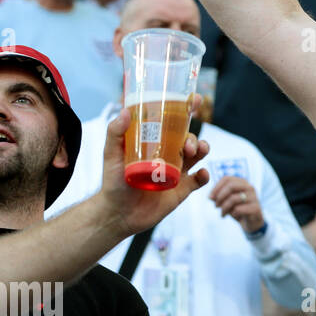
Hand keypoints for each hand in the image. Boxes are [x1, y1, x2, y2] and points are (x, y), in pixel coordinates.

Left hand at [98, 105, 210, 237]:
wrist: (118, 214)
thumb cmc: (112, 183)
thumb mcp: (111, 155)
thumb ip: (115, 133)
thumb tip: (126, 112)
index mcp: (154, 143)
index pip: (173, 123)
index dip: (186, 110)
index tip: (194, 100)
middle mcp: (168, 154)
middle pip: (188, 139)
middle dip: (193, 137)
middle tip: (186, 145)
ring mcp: (177, 172)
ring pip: (197, 156)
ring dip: (202, 150)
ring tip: (195, 153)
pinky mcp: (182, 190)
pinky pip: (199, 180)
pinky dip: (204, 175)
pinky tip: (201, 174)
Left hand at [208, 175, 264, 234]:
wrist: (252, 222)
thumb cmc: (238, 209)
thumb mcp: (226, 202)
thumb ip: (218, 197)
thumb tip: (211, 197)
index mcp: (242, 182)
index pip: (227, 179)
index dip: (216, 187)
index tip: (210, 197)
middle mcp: (249, 187)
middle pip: (231, 186)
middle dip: (220, 197)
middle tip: (216, 206)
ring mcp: (254, 197)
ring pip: (234, 198)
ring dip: (224, 208)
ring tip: (222, 214)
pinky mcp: (256, 208)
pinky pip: (239, 209)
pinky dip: (233, 213)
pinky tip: (234, 216)